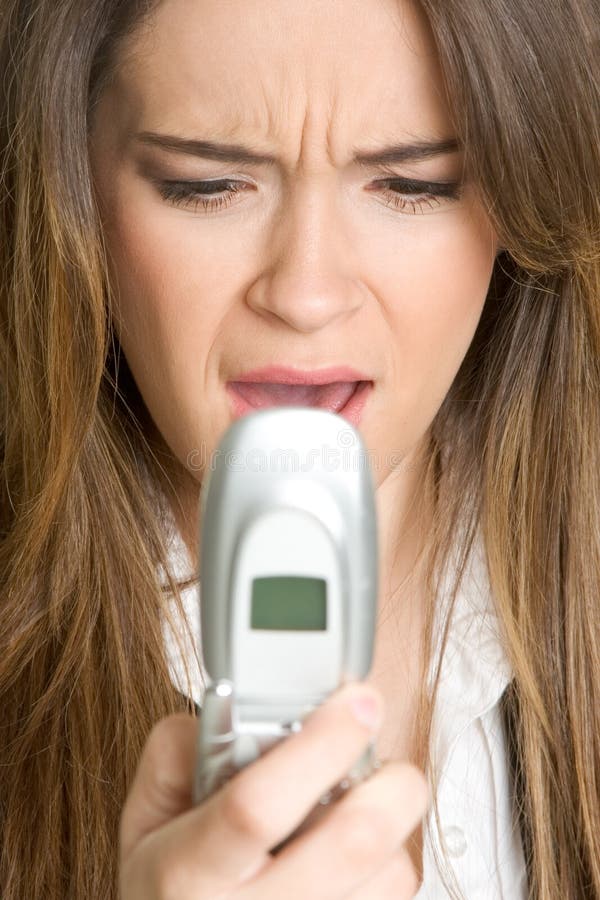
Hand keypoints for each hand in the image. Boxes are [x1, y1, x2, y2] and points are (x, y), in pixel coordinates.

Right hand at [119, 682, 428, 898]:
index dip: (319, 745)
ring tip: (356, 806)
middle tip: (382, 748)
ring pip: (390, 873)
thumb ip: (177, 753)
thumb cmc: (169, 889)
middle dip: (390, 780)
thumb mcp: (143, 820)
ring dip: (392, 825)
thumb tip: (235, 708)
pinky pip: (393, 898)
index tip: (357, 701)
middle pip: (354, 842)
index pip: (258, 805)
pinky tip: (353, 855)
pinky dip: (388, 863)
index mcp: (189, 871)